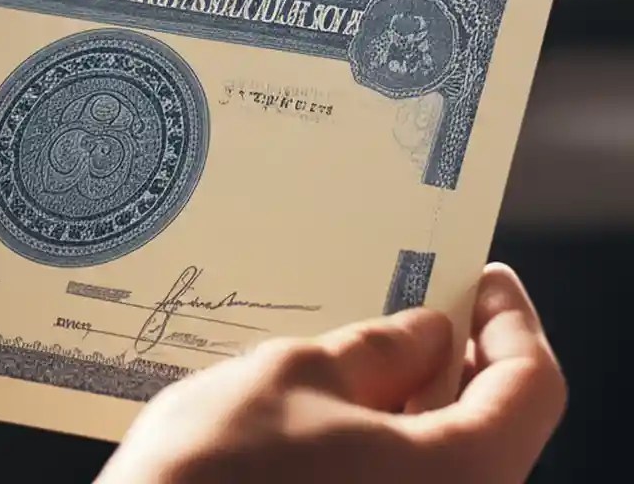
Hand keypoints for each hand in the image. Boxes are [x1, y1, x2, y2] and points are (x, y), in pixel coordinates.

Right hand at [97, 264, 565, 483]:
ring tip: (370, 345)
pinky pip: (397, 482)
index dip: (510, 322)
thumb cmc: (215, 470)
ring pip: (440, 460)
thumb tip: (423, 335)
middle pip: (491, 428)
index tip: (483, 280)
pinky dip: (384, 440)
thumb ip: (375, 351)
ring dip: (416, 401)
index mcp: (462, 475)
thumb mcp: (296, 376)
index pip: (529, 387)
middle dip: (461, 359)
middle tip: (425, 301)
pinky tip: (339, 404)